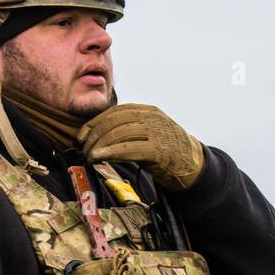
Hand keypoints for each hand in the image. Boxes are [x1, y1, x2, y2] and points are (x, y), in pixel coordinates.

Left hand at [76, 103, 205, 189]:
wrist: (192, 164)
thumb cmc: (165, 151)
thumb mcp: (146, 134)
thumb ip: (127, 131)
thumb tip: (97, 138)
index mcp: (147, 110)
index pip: (114, 112)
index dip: (94, 123)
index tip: (81, 136)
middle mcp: (151, 118)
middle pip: (114, 122)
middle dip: (95, 136)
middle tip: (84, 149)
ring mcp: (156, 133)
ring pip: (120, 134)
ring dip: (100, 145)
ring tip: (89, 156)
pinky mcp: (159, 150)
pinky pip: (130, 149)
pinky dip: (111, 152)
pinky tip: (100, 158)